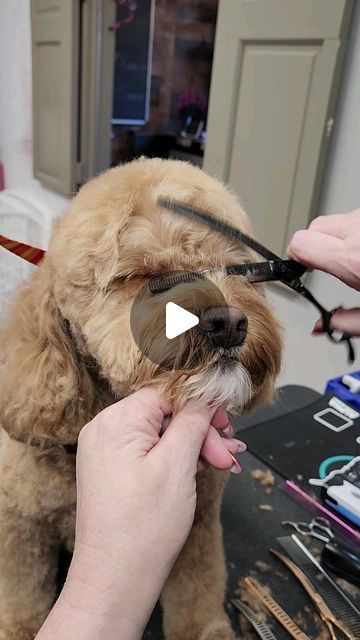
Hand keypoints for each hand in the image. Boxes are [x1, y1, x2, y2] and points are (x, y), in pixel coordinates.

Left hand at [37, 388, 244, 639]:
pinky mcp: (112, 470)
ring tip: (221, 465)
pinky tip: (198, 470)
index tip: (226, 423)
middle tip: (227, 456)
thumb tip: (206, 392)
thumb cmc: (142, 529)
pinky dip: (175, 459)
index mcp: (115, 421)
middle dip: (200, 433)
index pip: (166, 393)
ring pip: (160, 434)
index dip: (200, 406)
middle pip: (165, 414)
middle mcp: (105, 430)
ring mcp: (106, 451)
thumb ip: (193, 421)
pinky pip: (149, 451)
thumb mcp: (177, 465)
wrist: (115, 582)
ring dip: (193, 447)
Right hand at [287, 210, 359, 334]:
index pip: (299, 244)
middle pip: (313, 228)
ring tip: (356, 257)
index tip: (301, 267)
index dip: (295, 257)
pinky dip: (355, 232)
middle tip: (328, 265)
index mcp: (353, 259)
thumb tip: (322, 326)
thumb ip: (348, 323)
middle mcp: (359, 230)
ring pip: (336, 220)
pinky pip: (354, 218)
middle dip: (315, 245)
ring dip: (338, 237)